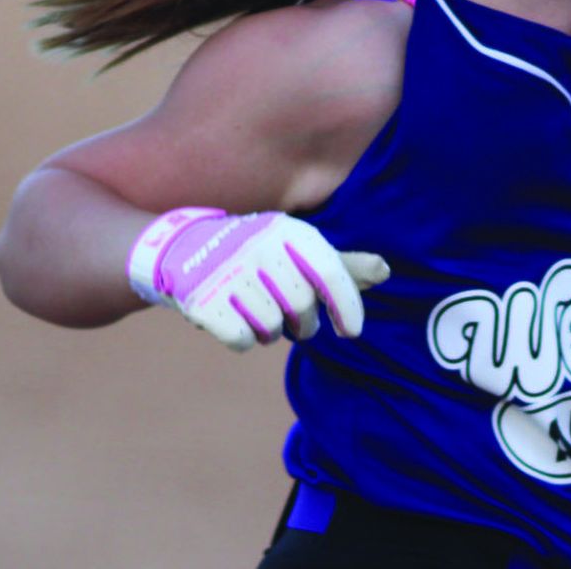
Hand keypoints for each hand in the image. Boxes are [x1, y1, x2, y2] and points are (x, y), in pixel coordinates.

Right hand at [126, 208, 389, 350]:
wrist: (184, 249)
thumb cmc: (256, 255)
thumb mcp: (297, 250)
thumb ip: (340, 265)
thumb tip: (386, 271)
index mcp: (288, 231)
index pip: (330, 271)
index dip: (347, 305)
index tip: (352, 332)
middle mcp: (259, 246)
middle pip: (302, 307)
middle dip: (302, 323)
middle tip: (292, 318)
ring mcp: (227, 272)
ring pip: (272, 328)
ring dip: (269, 331)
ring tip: (255, 309)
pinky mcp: (202, 299)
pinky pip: (241, 339)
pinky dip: (241, 339)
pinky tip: (232, 318)